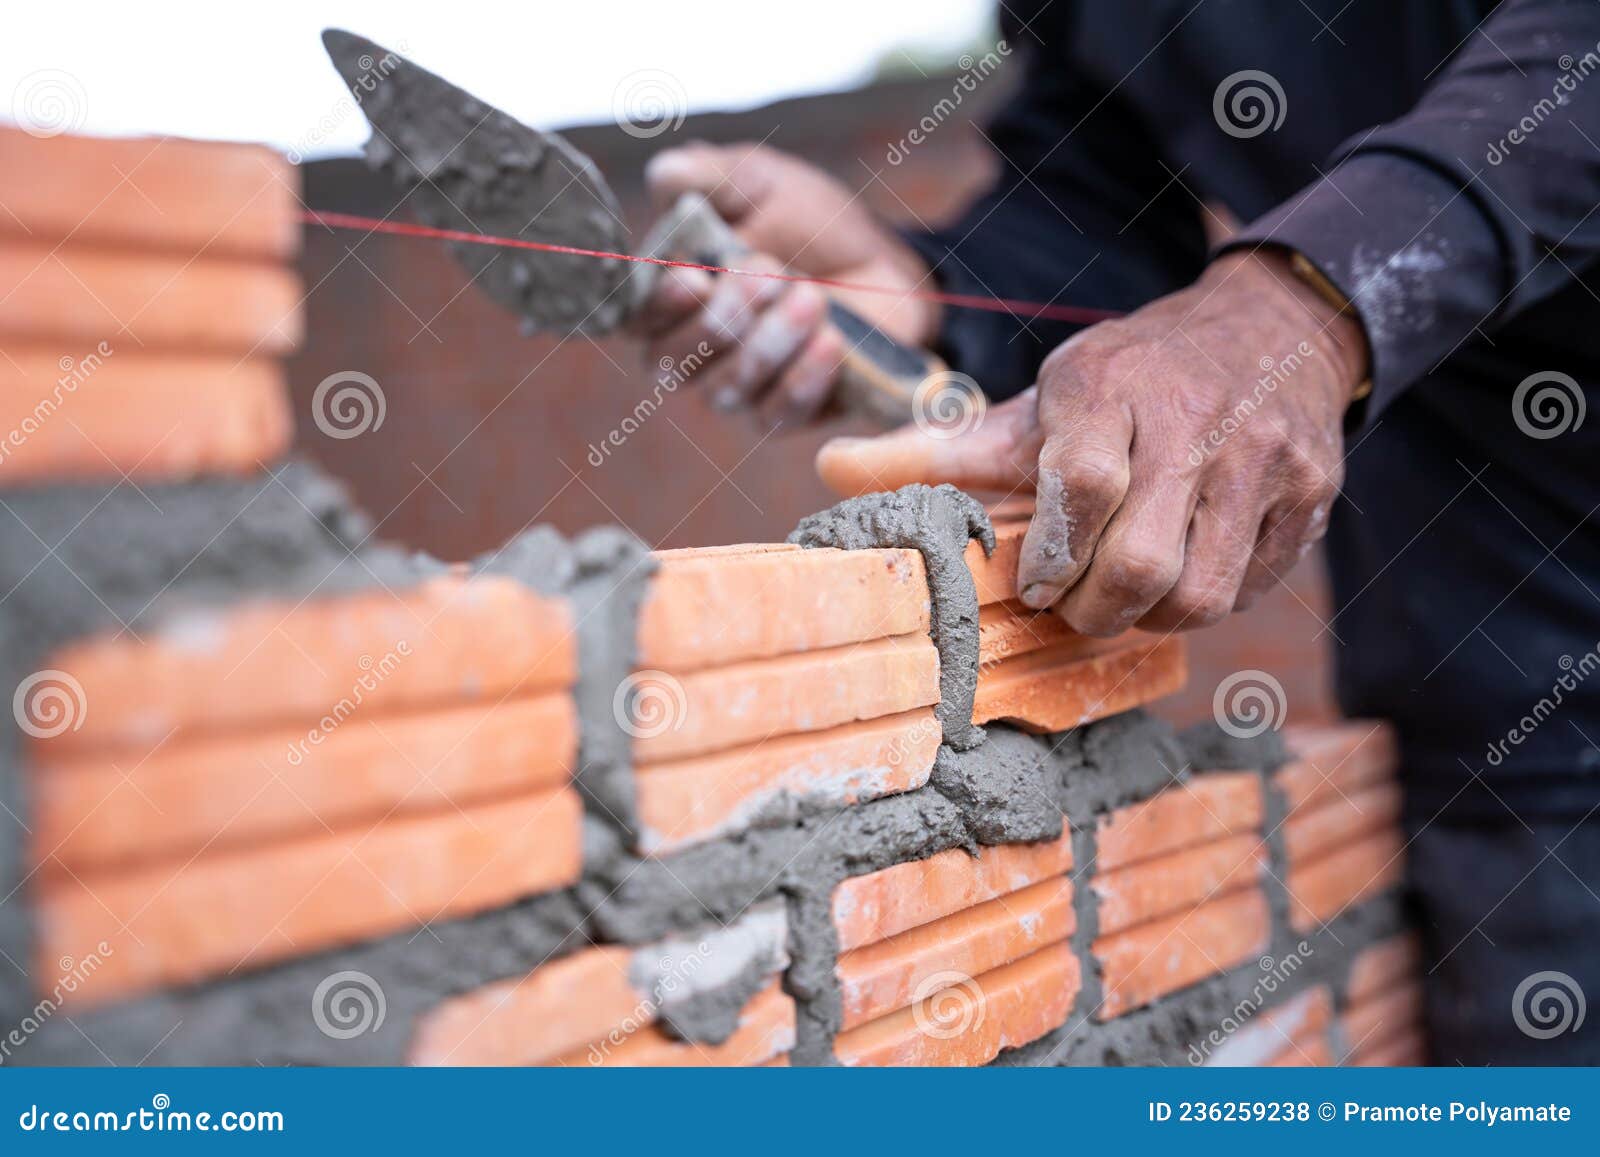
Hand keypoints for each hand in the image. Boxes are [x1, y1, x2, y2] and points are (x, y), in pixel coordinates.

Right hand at [628, 142, 936, 422]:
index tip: (694, 277)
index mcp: (673, 294)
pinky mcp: (785, 411)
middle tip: (771, 274)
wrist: (883, 260)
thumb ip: (711, 177)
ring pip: (725, 389)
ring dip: (768, 343)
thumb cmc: (807, 220)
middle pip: (671, 363)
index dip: (657, 305)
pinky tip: (830, 342)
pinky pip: (776, 414)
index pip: (637, 317)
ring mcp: (739, 386)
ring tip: (813, 297)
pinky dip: (802, 379)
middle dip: (720, 319)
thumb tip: (665, 173)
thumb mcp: (761, 182)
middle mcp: (694, 350)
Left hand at [816, 249, 1368, 633]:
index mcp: (1106, 388)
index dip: (1050, 554)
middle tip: (1074, 602)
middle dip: (1093, 607)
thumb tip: (826, 470)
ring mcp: (1262, 460)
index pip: (1081, 485)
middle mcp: (1192, 421)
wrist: (1273, 328)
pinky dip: (1206, 598)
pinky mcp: (1310, 495)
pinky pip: (1249, 588)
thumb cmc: (1132, 379)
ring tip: (1126, 591)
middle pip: (1140, 563)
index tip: (1034, 580)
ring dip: (1151, 614)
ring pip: (1199, 593)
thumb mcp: (1039, 400)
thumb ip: (938, 449)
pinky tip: (1184, 568)